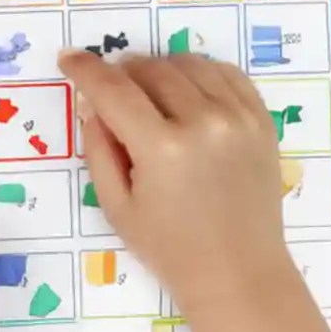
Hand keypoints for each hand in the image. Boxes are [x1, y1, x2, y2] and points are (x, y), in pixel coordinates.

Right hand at [59, 52, 291, 314]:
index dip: (85, 69)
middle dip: (124, 74)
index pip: (113, 89)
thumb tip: (91, 101)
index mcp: (162, 148)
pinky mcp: (261, 119)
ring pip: (187, 64)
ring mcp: (238, 117)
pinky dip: (200, 73)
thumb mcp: (116, 206)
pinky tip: (188, 94)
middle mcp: (203, 122)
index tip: (69, 58)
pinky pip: (226, 73)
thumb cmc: (170, 248)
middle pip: (151, 69)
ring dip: (160, 70)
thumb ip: (98, 147)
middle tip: (115, 95)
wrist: (238, 273)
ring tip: (152, 97)